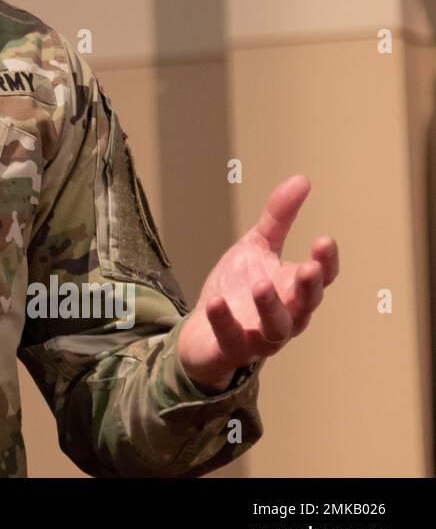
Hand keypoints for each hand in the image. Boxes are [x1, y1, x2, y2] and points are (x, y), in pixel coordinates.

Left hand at [177, 175, 338, 393]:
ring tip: (261, 285)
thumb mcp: (256, 247)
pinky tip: (216, 302)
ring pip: (276, 328)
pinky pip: (232, 340)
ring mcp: (260, 336)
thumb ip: (278, 218)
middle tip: (309, 268)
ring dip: (271, 307)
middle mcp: (285, 316)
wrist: (202, 330)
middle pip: (306, 306)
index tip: (324, 240)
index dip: (326, 262)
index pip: (321, 278)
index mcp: (294, 289)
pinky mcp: (232, 348)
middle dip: (309, 288)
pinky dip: (225, 322)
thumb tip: (302, 179)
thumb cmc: (239, 288)